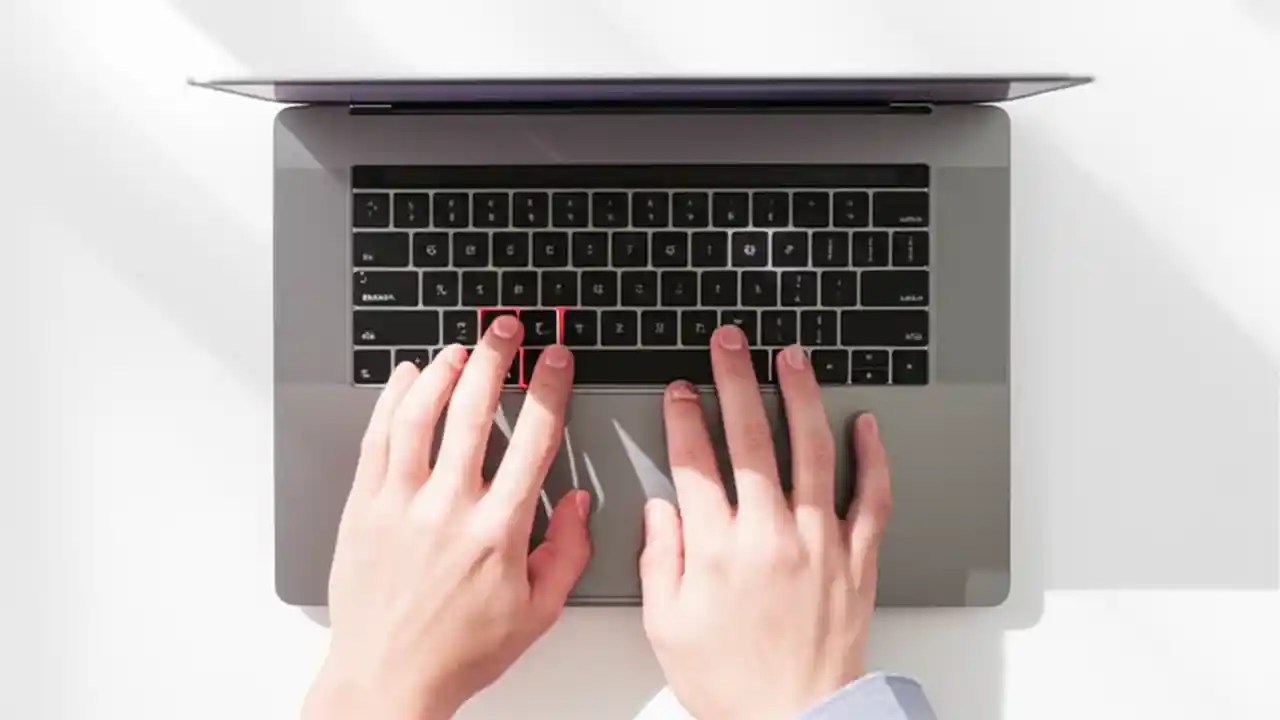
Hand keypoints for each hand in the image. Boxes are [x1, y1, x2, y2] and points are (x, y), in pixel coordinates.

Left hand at [303, 316, 591, 719]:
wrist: (388, 679)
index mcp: (499, 532)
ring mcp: (400, 504)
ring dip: (443, 370)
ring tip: (461, 347)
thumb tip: (581, 503)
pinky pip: (377, 439)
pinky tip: (406, 379)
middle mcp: (449, 509)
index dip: (549, 388)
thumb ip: (569, 552)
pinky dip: (393, 400)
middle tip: (507, 329)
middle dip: (496, 357)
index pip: (533, 439)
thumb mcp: (538, 612)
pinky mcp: (363, 508)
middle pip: (473, 410)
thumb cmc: (461, 650)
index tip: (556, 358)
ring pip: (421, 415)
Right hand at [640, 325, 892, 719]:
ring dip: (800, 396)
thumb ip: (659, 558)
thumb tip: (661, 508)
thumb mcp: (667, 625)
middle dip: (735, 380)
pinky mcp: (858, 559)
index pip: (695, 462)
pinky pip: (873, 498)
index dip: (684, 417)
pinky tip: (866, 423)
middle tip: (728, 342)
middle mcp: (770, 535)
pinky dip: (873, 457)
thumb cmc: (731, 683)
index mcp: (716, 549)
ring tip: (791, 357)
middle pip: (750, 439)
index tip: (680, 389)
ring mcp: (820, 542)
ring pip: (812, 451)